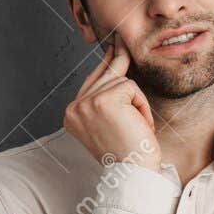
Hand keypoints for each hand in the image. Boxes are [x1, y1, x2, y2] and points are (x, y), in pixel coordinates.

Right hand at [63, 33, 161, 171]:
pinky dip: (142, 106)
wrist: (133, 174)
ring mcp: (87, 103)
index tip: (113, 48)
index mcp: (72, 115)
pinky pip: (131, 88)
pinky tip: (141, 125)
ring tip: (139, 127)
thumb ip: (106, 98)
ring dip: (137, 103)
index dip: (104, 66)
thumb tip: (115, 63)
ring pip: (120, 81)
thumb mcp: (110, 124)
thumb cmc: (128, 154)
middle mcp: (74, 108)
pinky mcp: (104, 100)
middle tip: (121, 39)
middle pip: (102, 74)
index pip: (90, 82)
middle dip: (116, 58)